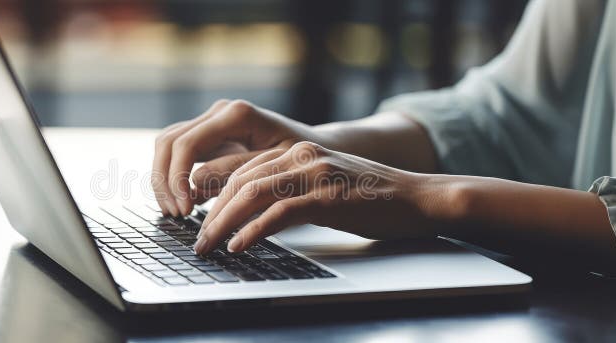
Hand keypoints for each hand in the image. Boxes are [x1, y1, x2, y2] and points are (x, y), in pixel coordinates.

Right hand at [152, 100, 333, 215]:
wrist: (315, 149)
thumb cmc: (302, 160)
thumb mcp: (274, 169)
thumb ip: (234, 174)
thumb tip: (195, 185)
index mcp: (236, 115)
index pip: (187, 144)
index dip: (178, 178)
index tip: (185, 209)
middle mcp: (219, 112)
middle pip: (169, 142)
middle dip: (165, 180)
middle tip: (175, 214)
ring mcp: (212, 121)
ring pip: (167, 145)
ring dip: (164, 180)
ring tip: (175, 212)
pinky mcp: (209, 136)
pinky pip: (177, 152)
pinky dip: (172, 177)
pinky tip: (182, 203)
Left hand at [193, 141, 443, 254]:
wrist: (418, 198)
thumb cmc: (371, 198)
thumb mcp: (323, 186)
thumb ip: (290, 191)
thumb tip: (253, 214)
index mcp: (298, 150)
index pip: (242, 168)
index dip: (215, 193)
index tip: (200, 218)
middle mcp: (302, 155)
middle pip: (241, 180)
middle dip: (213, 212)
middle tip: (198, 239)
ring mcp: (316, 173)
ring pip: (253, 193)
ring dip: (224, 222)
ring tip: (209, 245)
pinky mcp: (329, 197)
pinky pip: (280, 213)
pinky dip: (253, 230)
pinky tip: (239, 245)